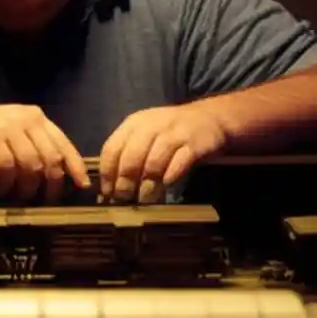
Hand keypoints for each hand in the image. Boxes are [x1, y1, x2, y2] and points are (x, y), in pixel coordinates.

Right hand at [0, 104, 91, 202]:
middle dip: (51, 185)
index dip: (75, 167)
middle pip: (51, 158)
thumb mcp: (14, 133)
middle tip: (44, 201)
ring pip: (32, 165)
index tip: (82, 186)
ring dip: (26, 188)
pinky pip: (8, 168)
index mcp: (36, 117)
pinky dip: (6, 184)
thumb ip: (35, 146)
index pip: (64, 143)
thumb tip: (59, 177)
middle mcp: (26, 119)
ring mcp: (9, 127)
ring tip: (18, 197)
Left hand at [99, 104, 226, 202]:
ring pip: (153, 164)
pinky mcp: (194, 144)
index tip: (107, 194)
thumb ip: (129, 155)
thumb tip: (110, 189)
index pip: (112, 149)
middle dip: (125, 184)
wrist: (209, 117)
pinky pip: (178, 165)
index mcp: (134, 123)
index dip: (107, 174)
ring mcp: (173, 134)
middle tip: (124, 200)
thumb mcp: (146, 135)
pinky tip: (166, 186)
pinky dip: (169, 178)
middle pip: (131, 159)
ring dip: (146, 187)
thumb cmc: (170, 132)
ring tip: (144, 201)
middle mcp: (151, 126)